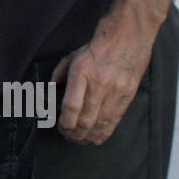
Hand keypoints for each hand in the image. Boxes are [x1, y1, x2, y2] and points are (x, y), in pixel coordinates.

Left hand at [52, 12, 153, 144]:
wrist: (127, 38)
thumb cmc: (96, 48)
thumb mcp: (71, 57)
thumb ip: (59, 76)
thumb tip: (50, 94)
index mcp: (82, 72)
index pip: (72, 106)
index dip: (64, 123)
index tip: (60, 127)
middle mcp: (100, 83)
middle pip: (86, 120)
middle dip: (74, 133)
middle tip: (68, 137)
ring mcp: (116, 91)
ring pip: (100, 123)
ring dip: (88, 136)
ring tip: (80, 140)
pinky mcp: (127, 95)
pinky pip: (115, 120)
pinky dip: (104, 132)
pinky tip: (96, 138)